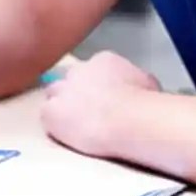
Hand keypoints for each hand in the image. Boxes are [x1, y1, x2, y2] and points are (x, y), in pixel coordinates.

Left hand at [40, 51, 159, 157]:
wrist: (125, 119)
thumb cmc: (143, 102)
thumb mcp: (147, 83)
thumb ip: (135, 80)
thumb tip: (136, 86)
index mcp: (103, 60)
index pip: (92, 70)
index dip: (97, 85)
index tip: (105, 98)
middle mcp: (78, 70)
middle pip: (70, 79)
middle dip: (76, 93)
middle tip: (87, 111)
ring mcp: (61, 90)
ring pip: (54, 95)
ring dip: (61, 107)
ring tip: (74, 124)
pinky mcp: (50, 112)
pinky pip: (47, 115)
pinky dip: (55, 124)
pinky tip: (67, 134)